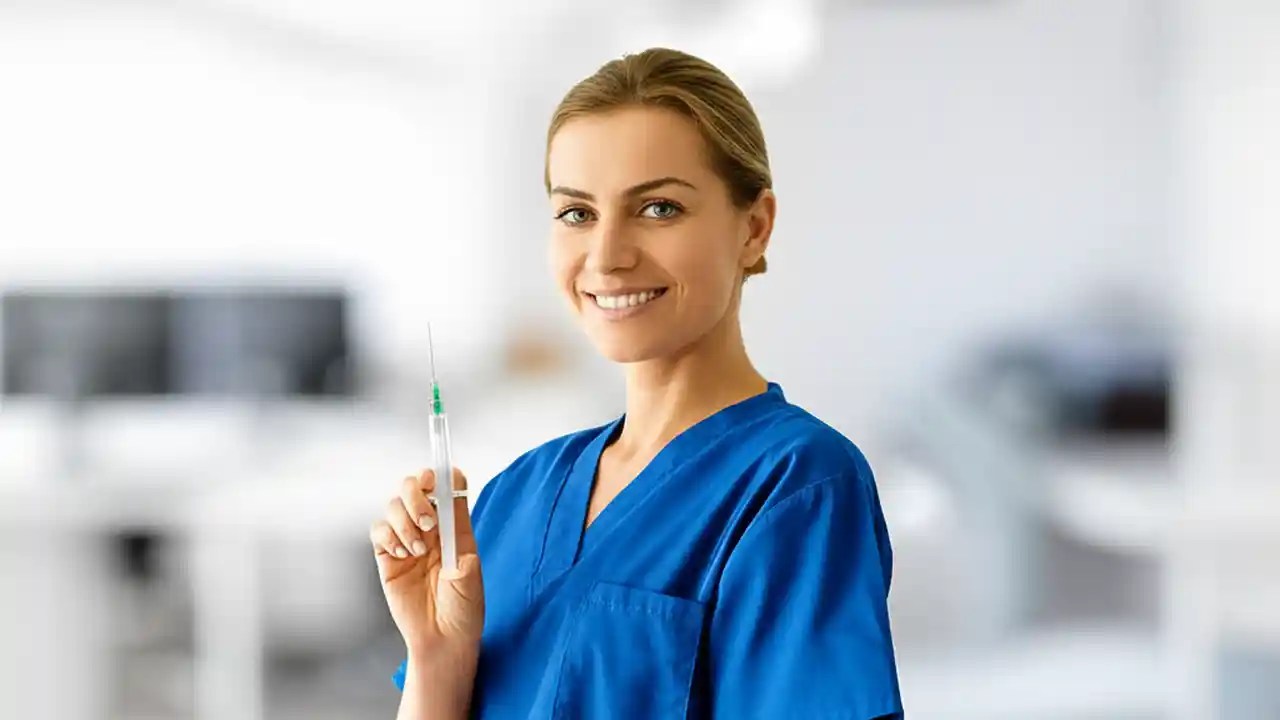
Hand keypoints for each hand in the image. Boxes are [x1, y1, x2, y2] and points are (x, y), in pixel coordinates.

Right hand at [371, 468, 483, 662]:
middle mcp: (430, 529)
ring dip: (404, 521)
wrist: (443, 640)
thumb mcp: (469, 570)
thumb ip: (458, 532)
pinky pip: (379, 531)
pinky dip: (388, 535)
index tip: (437, 477)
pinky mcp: (387, 557)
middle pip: (414, 487)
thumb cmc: (464, 609)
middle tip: (428, 522)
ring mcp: (407, 541)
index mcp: (455, 527)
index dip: (441, 476)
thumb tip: (453, 496)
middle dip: (417, 495)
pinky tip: (401, 554)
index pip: (446, 488)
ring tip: (417, 549)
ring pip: (394, 505)